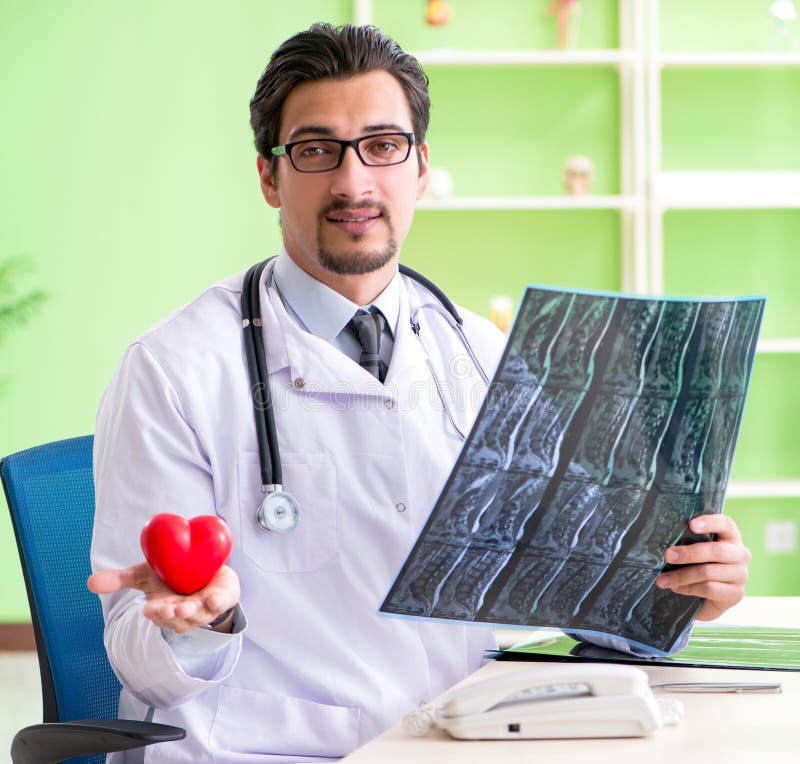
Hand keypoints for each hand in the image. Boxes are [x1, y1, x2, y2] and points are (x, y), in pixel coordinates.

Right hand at [87, 562, 240, 633]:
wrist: (206, 571)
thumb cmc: (172, 576)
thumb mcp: (144, 575)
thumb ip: (120, 579)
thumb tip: (89, 582)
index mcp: (164, 607)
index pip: (158, 614)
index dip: (155, 613)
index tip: (150, 609)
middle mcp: (183, 612)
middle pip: (177, 619)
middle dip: (172, 616)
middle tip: (168, 610)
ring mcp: (203, 608)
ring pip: (197, 615)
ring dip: (192, 612)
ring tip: (186, 608)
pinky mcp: (221, 599)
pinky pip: (221, 603)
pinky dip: (218, 603)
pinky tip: (214, 600)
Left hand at [655, 514, 749, 620]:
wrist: (710, 596)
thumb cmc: (699, 564)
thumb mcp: (696, 549)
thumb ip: (689, 541)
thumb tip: (666, 542)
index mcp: (731, 537)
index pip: (726, 524)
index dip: (710, 522)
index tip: (691, 524)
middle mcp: (740, 554)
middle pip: (716, 551)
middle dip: (688, 553)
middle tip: (667, 556)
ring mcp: (741, 575)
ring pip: (708, 572)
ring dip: (681, 576)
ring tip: (662, 579)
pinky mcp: (736, 594)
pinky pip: (709, 589)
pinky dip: (688, 588)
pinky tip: (676, 588)